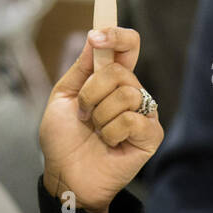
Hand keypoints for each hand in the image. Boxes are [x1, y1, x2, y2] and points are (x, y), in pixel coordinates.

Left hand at [39, 27, 162, 212]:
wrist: (65, 177)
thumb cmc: (63, 140)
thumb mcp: (62, 97)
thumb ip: (81, 68)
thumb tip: (95, 36)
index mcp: (112, 79)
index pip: (128, 46)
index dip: (116, 35)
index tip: (97, 36)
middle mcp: (131, 92)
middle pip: (120, 71)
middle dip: (91, 93)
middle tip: (83, 113)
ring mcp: (143, 113)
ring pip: (125, 94)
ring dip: (100, 116)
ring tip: (96, 132)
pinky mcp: (150, 135)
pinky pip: (131, 120)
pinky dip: (111, 133)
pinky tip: (109, 144)